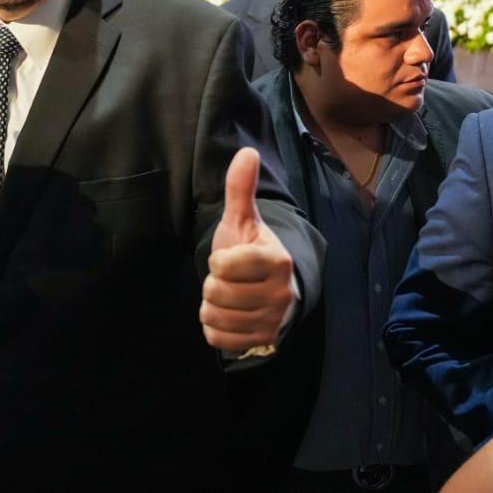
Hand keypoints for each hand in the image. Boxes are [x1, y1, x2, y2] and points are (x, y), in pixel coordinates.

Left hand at [200, 147, 294, 351]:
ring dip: (211, 306)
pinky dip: (214, 327)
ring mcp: (274, 320)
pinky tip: (228, 315)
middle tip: (228, 279)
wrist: (268, 288)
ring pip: (215, 316)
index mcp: (277, 261)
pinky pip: (218, 338)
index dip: (216, 260)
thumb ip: (240, 189)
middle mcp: (281, 293)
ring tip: (228, 295)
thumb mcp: (242, 220)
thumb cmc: (250, 250)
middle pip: (216, 292)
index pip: (223, 265)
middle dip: (213, 284)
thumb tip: (247, 151)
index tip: (230, 258)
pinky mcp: (262, 341)